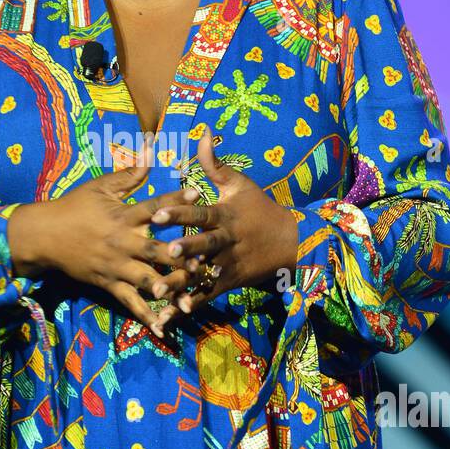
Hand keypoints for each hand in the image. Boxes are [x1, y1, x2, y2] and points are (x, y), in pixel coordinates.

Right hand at [5, 135, 198, 336]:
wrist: (43, 235)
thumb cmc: (74, 207)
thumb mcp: (100, 187)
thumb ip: (130, 175)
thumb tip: (152, 151)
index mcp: (123, 216)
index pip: (154, 207)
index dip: (176, 201)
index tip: (199, 195)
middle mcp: (122, 243)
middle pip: (157, 250)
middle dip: (181, 256)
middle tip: (206, 258)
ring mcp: (116, 266)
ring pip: (148, 280)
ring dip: (171, 287)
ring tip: (193, 293)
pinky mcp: (109, 284)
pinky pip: (131, 303)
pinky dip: (147, 315)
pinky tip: (166, 326)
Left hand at [147, 124, 298, 330]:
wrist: (290, 242)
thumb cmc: (258, 208)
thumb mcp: (240, 184)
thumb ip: (215, 163)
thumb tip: (201, 133)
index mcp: (224, 215)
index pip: (200, 213)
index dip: (180, 213)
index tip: (159, 213)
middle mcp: (226, 241)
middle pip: (205, 245)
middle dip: (187, 248)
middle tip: (169, 250)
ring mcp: (228, 264)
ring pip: (203, 274)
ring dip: (182, 283)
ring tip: (160, 291)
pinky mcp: (229, 283)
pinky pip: (207, 294)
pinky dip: (190, 304)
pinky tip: (169, 314)